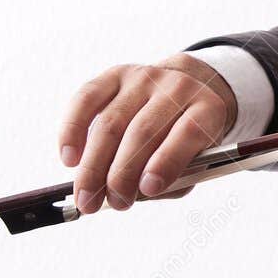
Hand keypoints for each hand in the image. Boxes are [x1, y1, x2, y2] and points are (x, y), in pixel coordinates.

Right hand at [58, 53, 236, 213]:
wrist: (184, 92)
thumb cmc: (186, 137)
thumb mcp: (197, 160)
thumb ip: (173, 179)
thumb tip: (135, 193)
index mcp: (208, 109)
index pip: (189, 132)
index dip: (167, 162)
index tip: (147, 190)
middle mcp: (178, 87)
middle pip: (143, 132)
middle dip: (122, 175)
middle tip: (112, 203)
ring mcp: (145, 78)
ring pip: (111, 123)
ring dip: (94, 166)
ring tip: (87, 198)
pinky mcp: (115, 74)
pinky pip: (86, 99)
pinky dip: (72, 130)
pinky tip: (69, 159)